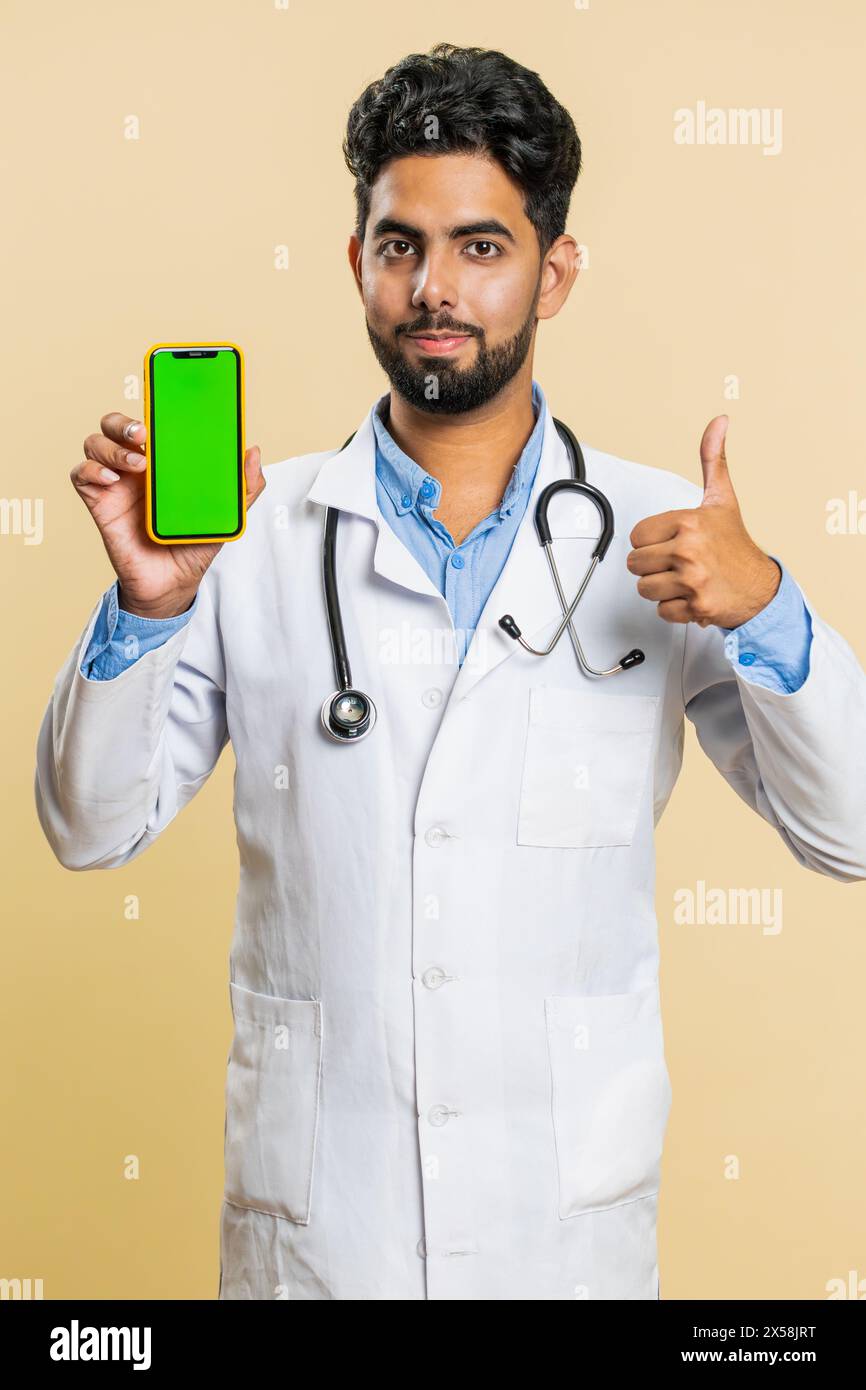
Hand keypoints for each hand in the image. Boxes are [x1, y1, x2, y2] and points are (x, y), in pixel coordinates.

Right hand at [70, 412, 265, 617]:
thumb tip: (253, 451)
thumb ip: (244, 487)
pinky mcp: (100, 503)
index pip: (151, 422)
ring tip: (137, 465)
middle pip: (114, 425)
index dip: (150, 406)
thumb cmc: (193, 546)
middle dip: (123, 421)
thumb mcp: (226, 517)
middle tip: (143, 434)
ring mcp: (116, 483)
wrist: (173, 584)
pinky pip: (81, 475)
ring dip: (112, 447)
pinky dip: (92, 470)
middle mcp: (136, 467)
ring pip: (95, 444)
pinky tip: (112, 480)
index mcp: (164, 461)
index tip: (163, 403)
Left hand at [626, 416, 780, 627]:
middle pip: (636, 564)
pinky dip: (674, 609)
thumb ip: (713, 459)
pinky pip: (661, 611)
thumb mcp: (722, 498)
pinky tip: (690, 596)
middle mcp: (689, 550)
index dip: (651, 541)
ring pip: (644, 589)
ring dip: (661, 589)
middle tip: (677, 563)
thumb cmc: (736, 546)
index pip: (637, 536)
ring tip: (683, 580)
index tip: (671, 542)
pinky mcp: (695, 605)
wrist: (760, 587)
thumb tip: (718, 422)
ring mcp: (692, 579)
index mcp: (688, 522)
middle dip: (653, 566)